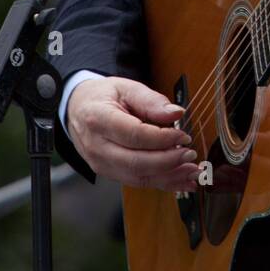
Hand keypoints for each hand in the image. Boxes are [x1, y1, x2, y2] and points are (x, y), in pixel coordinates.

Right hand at [65, 76, 200, 191]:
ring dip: (169, 177)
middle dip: (168, 161)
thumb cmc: (103, 97)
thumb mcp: (125, 87)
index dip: (162, 139)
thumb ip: (151, 100)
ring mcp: (101, 163)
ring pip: (138, 177)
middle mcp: (97, 146)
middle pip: (135, 162)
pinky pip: (138, 182)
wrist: (77, 110)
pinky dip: (163, 183)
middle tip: (190, 154)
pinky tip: (182, 181)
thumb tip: (176, 113)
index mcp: (98, 119)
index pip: (134, 135)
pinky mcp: (109, 173)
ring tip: (192, 171)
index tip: (183, 136)